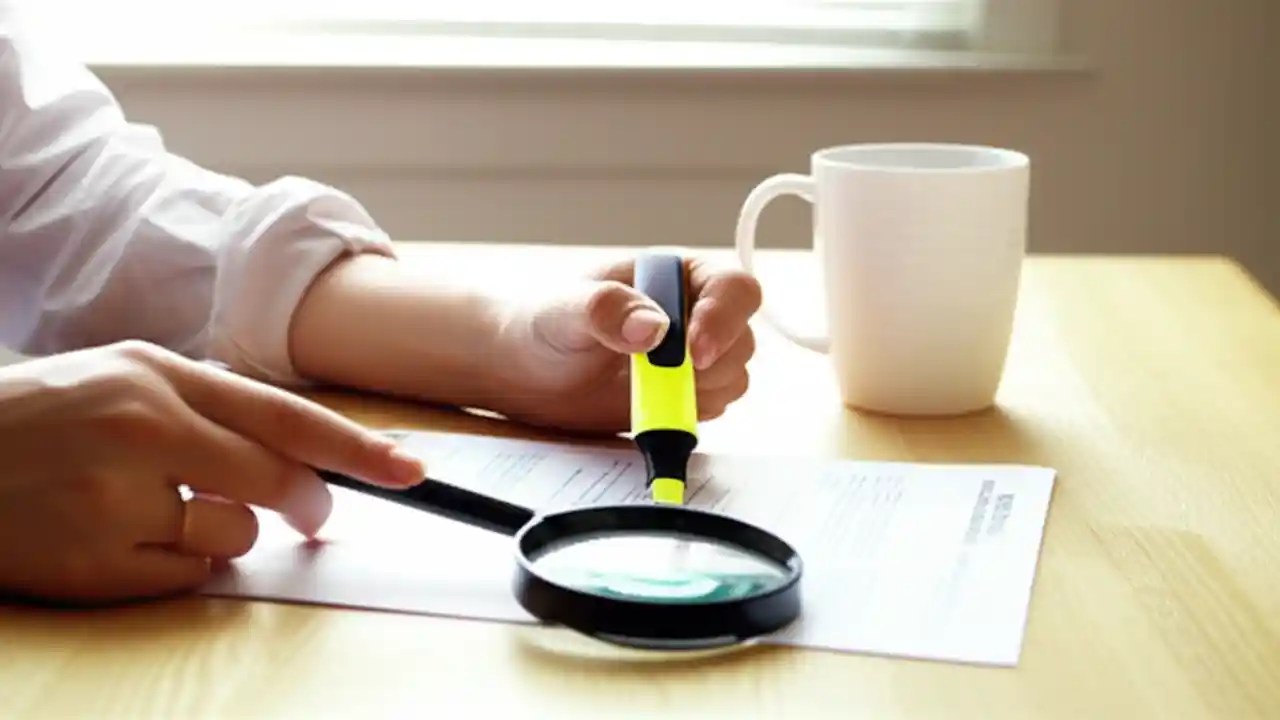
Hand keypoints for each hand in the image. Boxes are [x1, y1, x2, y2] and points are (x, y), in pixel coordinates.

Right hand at [0, 340, 422, 603]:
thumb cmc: (47, 416)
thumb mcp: (129, 378)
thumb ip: (216, 410)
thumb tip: (301, 460)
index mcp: (160, 375)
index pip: (286, 416)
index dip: (358, 447)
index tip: (410, 469)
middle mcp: (143, 428)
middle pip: (277, 481)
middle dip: (306, 504)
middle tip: (311, 512)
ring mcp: (115, 497)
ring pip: (235, 536)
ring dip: (221, 533)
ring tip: (156, 508)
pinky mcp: (91, 560)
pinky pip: (186, 577)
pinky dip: (174, 566)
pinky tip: (123, 537)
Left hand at [492, 253, 762, 431]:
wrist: (524, 372)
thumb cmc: (541, 325)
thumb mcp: (564, 310)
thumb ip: (606, 310)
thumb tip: (654, 328)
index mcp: (675, 276)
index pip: (733, 289)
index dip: (724, 320)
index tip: (693, 353)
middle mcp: (694, 314)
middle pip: (742, 340)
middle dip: (710, 366)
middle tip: (658, 380)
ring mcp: (692, 358)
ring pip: (733, 378)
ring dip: (698, 394)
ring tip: (641, 390)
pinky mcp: (684, 396)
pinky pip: (711, 410)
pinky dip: (686, 416)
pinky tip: (644, 407)